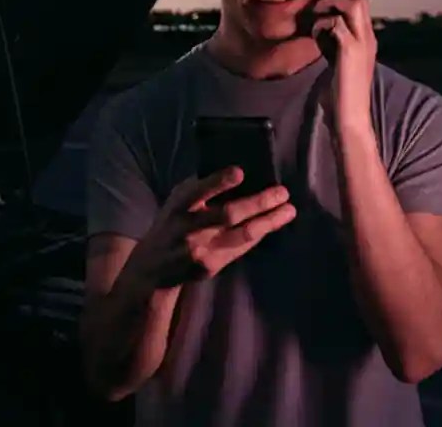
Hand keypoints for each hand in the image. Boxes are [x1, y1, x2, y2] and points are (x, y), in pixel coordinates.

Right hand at [122, 167, 296, 288]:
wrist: (152, 267)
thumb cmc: (172, 223)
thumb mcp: (177, 202)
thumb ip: (200, 190)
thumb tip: (239, 172)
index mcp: (179, 206)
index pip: (198, 191)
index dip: (218, 182)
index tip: (240, 172)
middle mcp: (188, 228)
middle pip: (228, 214)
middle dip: (258, 202)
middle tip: (282, 192)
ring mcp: (201, 250)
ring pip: (242, 235)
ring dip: (269, 222)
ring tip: (289, 210)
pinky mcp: (211, 266)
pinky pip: (241, 248)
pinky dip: (259, 234)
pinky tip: (273, 224)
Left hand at [309, 0, 377, 131]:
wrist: (351, 116)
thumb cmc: (341, 92)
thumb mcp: (338, 60)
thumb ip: (333, 41)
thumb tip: (321, 23)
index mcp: (367, 39)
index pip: (362, 3)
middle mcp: (368, 38)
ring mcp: (361, 44)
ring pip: (353, 5)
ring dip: (330, 3)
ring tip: (315, 13)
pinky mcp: (350, 52)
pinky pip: (336, 24)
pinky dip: (322, 24)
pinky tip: (314, 35)